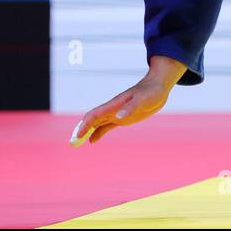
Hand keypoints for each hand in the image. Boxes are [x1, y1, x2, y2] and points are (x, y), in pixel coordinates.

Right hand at [69, 57, 184, 145]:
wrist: (158, 86)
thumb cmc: (151, 91)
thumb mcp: (143, 100)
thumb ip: (130, 108)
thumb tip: (118, 117)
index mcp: (114, 105)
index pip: (94, 115)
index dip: (84, 125)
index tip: (77, 136)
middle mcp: (112, 109)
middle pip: (91, 120)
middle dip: (81, 130)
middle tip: (72, 143)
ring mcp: (117, 113)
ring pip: (96, 123)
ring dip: (86, 132)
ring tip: (77, 143)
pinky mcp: (123, 117)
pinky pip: (106, 126)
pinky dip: (98, 133)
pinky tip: (92, 140)